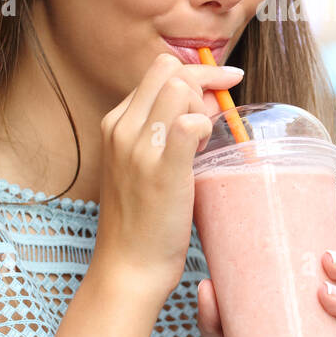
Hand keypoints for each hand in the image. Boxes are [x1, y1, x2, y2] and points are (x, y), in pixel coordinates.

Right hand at [94, 53, 243, 298]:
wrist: (128, 267)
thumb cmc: (143, 219)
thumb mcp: (143, 164)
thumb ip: (166, 129)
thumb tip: (206, 100)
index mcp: (115, 123)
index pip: (159, 69)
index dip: (195, 73)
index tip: (220, 86)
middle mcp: (121, 129)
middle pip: (169, 69)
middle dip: (203, 81)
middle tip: (214, 115)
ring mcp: (139, 148)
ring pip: (180, 87)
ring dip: (203, 107)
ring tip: (203, 143)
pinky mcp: (161, 170)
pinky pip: (190, 122)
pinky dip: (205, 128)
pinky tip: (204, 152)